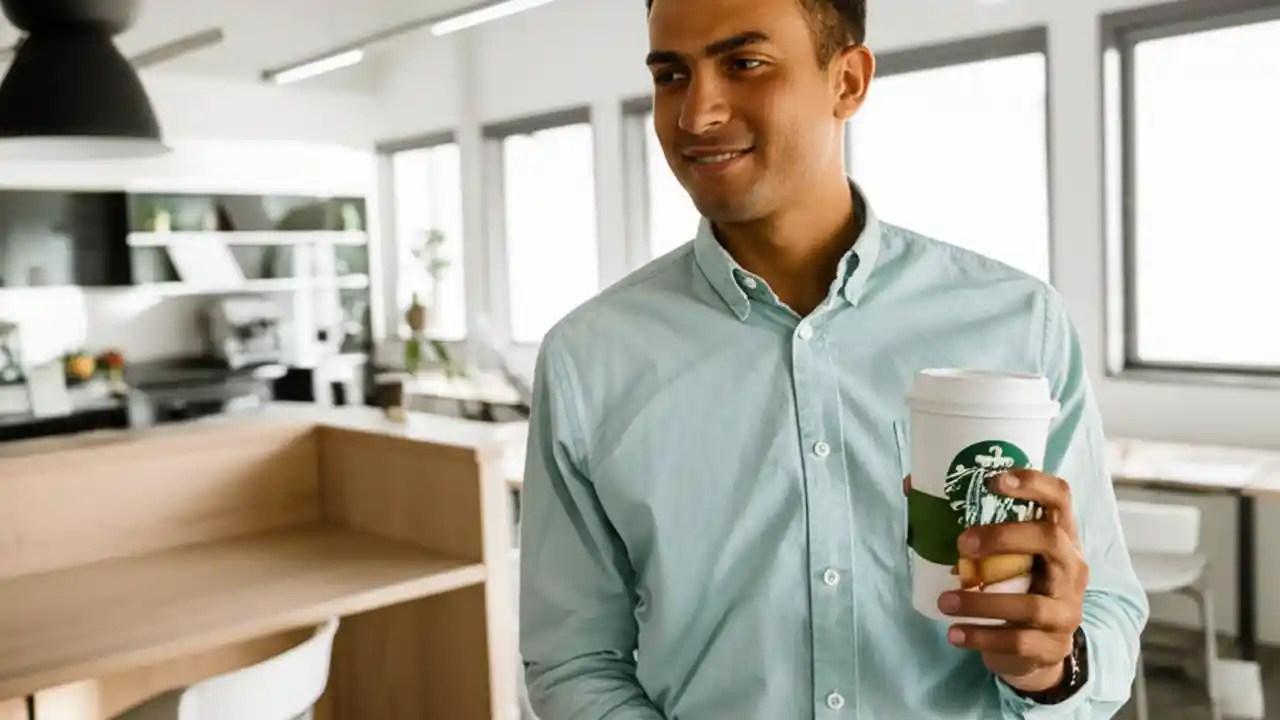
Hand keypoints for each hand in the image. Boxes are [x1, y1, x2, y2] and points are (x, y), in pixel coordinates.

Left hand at [904, 471, 1088, 692]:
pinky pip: (1018, 641)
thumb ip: (972, 525)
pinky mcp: (1052, 645)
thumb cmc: (1014, 586)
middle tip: (962, 543)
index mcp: (1061, 537)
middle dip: (1003, 537)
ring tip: (944, 602)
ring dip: (980, 602)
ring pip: (1029, 603)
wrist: (1037, 648)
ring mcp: (1066, 608)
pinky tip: (954, 633)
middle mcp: (1071, 568)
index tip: (993, 480)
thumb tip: (912, 485)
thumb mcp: (1005, 555)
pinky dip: (982, 637)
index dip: (1032, 483)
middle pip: (1049, 540)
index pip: (1059, 498)